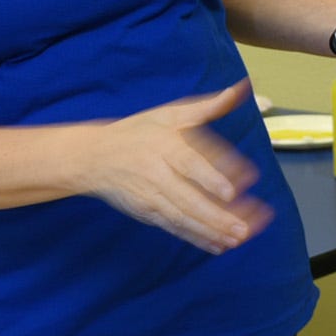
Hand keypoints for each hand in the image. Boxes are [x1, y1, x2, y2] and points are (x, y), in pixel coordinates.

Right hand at [87, 81, 271, 253]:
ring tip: (235, 240)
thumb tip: (239, 89)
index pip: (189, 164)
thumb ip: (207, 106)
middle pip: (188, 198)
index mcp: (165, 146)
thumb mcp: (170, 114)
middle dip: (216, 217)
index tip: (230, 192)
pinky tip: (217, 246)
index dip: (209, 178)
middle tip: (242, 229)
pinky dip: (196, 238)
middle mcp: (158, 173)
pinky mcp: (147, 213)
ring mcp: (151, 197)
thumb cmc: (137, 132)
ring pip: (183, 217)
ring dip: (210, 231)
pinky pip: (174, 228)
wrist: (93, 157)